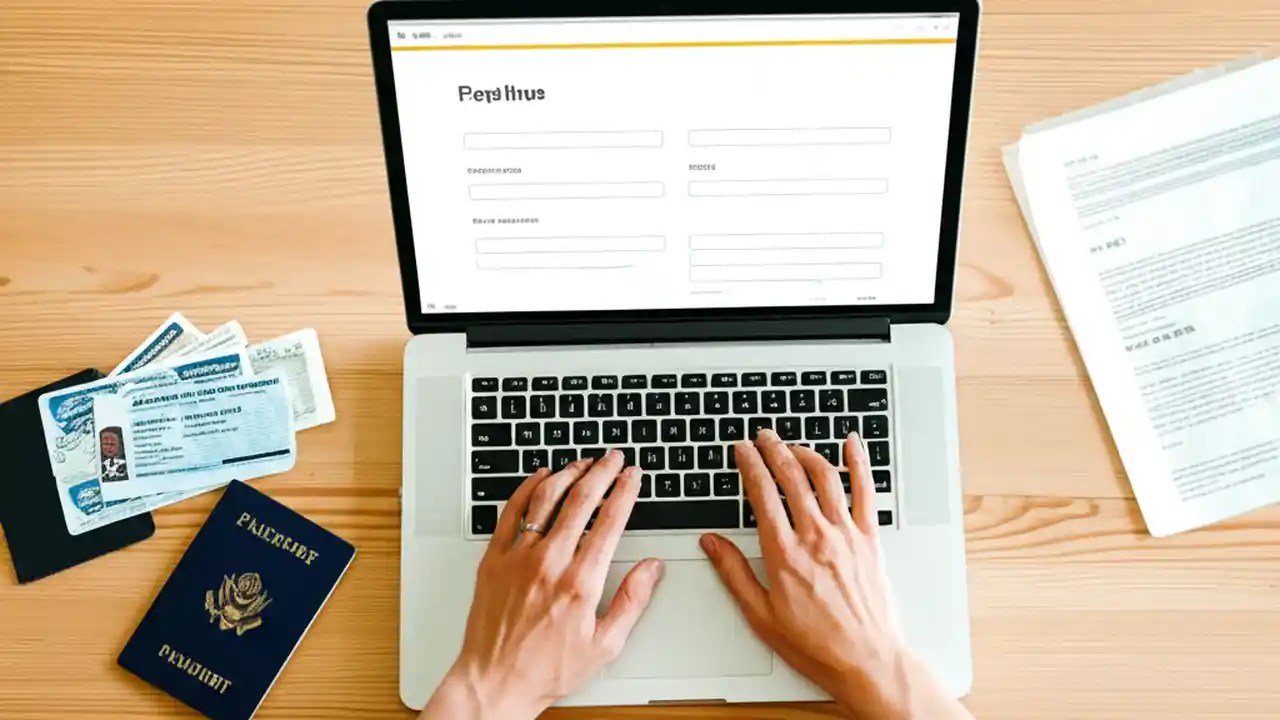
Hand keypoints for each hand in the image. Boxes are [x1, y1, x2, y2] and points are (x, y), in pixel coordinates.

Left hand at [420, 451, 663, 719]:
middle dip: (602, 472)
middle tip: (614, 458)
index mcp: (581, 582)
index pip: (610, 521)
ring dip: (568, 474)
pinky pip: (511, 512)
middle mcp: (549, 563)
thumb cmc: (547, 669)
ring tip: (583, 463)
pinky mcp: (494, 560)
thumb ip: (632, 601)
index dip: (625, 491)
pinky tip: (539, 477)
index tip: (634, 476)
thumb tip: (652, 569)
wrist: (494, 682)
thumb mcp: (605, 645)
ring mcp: (518, 558)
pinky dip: (527, 488)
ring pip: (546, 498)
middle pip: (581, 500)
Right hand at [700, 431, 970, 719]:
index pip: (761, 494)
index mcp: (784, 554)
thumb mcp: (760, 614)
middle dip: (773, 449)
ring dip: (806, 453)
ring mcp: (846, 535)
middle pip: (791, 477)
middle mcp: (816, 537)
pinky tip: (852, 445)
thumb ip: (733, 573)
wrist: (866, 661)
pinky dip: (859, 463)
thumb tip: (711, 543)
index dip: (749, 465)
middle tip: (763, 436)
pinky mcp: (870, 540)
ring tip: (792, 444)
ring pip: (825, 477)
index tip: (742, 450)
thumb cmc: (816, 645)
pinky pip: (866, 491)